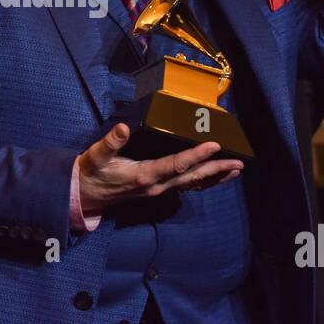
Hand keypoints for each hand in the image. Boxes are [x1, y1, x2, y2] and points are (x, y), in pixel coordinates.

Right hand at [76, 123, 242, 215]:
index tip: (214, 145)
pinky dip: (203, 181)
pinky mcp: (158, 190)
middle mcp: (157, 186)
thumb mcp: (96, 156)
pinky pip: (186, 187)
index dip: (196, 155)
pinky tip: (213, 177)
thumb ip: (110, 142)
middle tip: (238, 163)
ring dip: (214, 178)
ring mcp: (159, 191)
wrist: (85, 195)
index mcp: (144, 175)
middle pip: (192, 178)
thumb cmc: (92, 172)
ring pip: (192, 184)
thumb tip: (123, 128)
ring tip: (235, 171)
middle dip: (216, 169)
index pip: (176, 164)